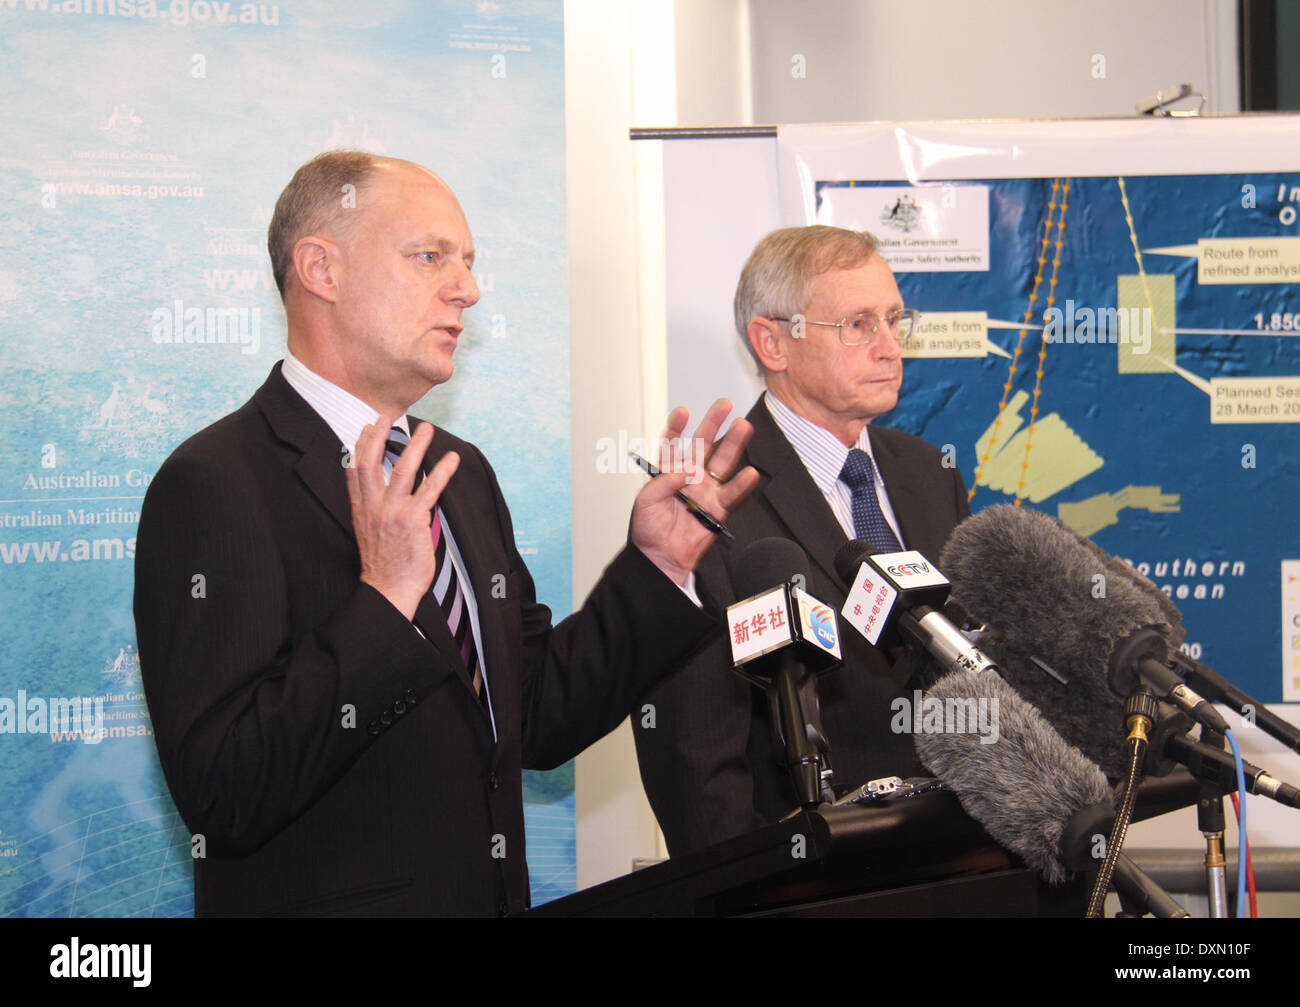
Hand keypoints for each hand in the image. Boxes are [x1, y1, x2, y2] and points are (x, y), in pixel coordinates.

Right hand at [345, 417, 459, 619]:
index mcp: (361, 510)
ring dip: (416, 447)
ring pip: (402, 471)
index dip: (359, 446)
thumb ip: (374, 512)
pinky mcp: (412, 520)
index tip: (365, 428)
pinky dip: (442, 473)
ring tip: (427, 429)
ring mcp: (392, 512)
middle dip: (378, 437)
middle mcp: (373, 507)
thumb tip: (384, 497)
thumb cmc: (383, 566)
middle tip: (386, 416)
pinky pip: (429, 490)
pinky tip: (452, 460)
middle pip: (372, 463)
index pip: (355, 471)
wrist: (388, 589)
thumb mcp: (369, 534)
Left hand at [631, 399, 758, 584]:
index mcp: (667, 472)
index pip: (672, 444)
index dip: (677, 427)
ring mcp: (705, 491)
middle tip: (725, 405)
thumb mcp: (645, 502)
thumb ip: (663, 483)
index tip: (683, 412)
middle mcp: (689, 477)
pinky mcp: (718, 508)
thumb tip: (686, 471)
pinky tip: (750, 473)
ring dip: (734, 444)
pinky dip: (742, 484)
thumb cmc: (648, 531)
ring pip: (722, 462)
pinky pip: (732, 493)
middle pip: (703, 445)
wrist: (660, 558)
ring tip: (743, 427)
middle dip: (714, 424)